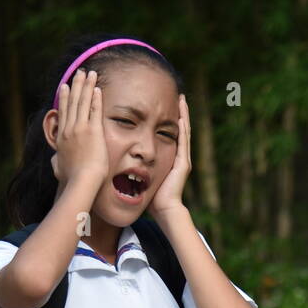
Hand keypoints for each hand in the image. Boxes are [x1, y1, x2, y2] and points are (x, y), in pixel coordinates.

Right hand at [50, 69, 108, 189]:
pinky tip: (97, 88)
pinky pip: (94, 110)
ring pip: (83, 102)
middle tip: (78, 73)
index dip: (64, 98)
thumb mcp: (59, 169)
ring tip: (90, 73)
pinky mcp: (93, 132)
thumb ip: (56, 163)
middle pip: (72, 102)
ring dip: (87, 86)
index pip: (63, 112)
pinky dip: (96, 98)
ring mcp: (81, 129)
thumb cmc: (71, 180)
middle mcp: (69, 129)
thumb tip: (54, 162)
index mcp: (62, 137)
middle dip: (76, 85)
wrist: (80, 182)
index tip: (65, 86)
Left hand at [147, 94, 190, 217]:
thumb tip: (123, 162)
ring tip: (182, 99)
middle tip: (178, 97)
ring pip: (183, 132)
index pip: (169, 135)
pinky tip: (181, 115)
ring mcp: (183, 160)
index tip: (164, 106)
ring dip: (183, 115)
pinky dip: (183, 127)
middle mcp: (179, 158)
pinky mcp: (183, 163)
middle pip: (179, 130)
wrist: (164, 211)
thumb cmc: (152, 199)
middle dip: (178, 114)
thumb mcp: (144, 178)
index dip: (168, 121)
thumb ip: (138, 168)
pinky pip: (183, 140)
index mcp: (170, 160)